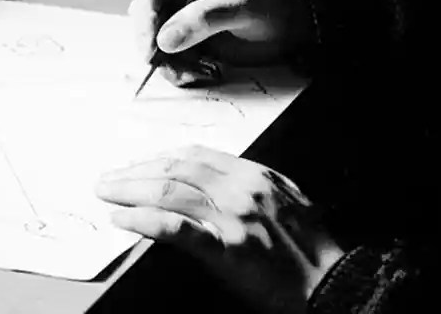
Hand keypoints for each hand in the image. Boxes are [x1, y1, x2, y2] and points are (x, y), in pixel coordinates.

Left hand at [96, 145, 343, 312]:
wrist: (333, 286)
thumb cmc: (312, 252)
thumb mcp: (285, 204)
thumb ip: (249, 191)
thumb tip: (209, 187)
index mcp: (255, 175)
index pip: (195, 155)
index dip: (160, 159)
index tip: (138, 165)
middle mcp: (242, 189)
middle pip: (176, 168)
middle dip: (136, 171)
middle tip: (109, 178)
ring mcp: (233, 218)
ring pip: (169, 191)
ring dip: (130, 190)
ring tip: (107, 193)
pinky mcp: (227, 249)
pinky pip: (175, 228)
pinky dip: (143, 220)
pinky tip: (122, 220)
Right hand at [128, 0, 313, 84]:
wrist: (295, 24)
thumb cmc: (272, 3)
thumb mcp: (242, 7)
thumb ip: (204, 20)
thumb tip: (165, 40)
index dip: (146, 19)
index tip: (150, 49)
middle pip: (146, 18)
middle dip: (154, 45)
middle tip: (168, 68)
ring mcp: (181, 15)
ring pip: (155, 42)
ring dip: (169, 62)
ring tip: (199, 72)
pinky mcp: (189, 38)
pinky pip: (170, 57)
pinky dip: (180, 69)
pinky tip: (205, 72)